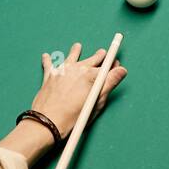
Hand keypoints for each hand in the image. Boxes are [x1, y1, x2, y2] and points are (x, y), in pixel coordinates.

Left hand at [0, 43, 126, 166]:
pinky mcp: (50, 76)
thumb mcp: (97, 101)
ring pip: (71, 56)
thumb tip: (121, 70)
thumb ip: (110, 83)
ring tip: (77, 46)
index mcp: (91, 75)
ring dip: (75, 51)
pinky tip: (47, 56)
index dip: (112, 65)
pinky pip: (49, 64)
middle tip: (102, 53)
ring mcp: (62, 70)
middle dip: (99, 56)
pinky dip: (48, 60)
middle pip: (92, 59)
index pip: (106, 66)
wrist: (48, 121)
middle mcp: (77, 69)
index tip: (115, 64)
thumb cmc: (74, 116)